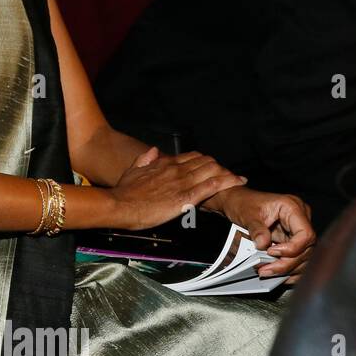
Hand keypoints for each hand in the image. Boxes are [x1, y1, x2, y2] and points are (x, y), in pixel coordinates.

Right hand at [108, 147, 245, 229]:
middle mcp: (176, 170)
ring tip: (238, 178)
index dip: (204, 161)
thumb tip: (153, 150)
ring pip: (212, 171)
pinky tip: (237, 181)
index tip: (212, 166)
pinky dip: (227, 182)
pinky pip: (212, 185)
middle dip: (219, 167)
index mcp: (164, 164)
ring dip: (227, 173)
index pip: (191, 157)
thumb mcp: (132, 170)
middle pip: (205, 162)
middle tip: (228, 175)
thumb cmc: (123, 192)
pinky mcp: (186, 197)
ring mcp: (182, 182)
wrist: (118, 205)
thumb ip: (144, 159)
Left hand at [203, 186, 315, 283]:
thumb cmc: (243, 202)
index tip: (272, 252)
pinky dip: (288, 268)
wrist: (237, 201)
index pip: (305, 234)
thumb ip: (256, 229)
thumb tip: (263, 245)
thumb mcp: (247, 214)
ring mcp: (297, 231)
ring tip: (266, 271)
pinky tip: (277, 275)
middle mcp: (300, 219)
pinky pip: (296, 258)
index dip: (292, 248)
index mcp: (293, 207)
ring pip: (303, 257)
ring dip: (286, 268)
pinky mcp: (291, 240)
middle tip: (266, 269)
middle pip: (306, 248)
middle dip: (287, 263)